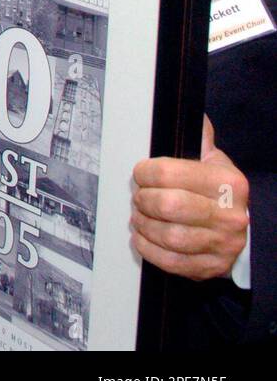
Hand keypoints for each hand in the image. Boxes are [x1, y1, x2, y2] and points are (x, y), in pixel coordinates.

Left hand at [131, 115, 248, 280]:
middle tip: (139, 197)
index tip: (141, 174)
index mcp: (228, 182)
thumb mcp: (215, 162)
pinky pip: (170, 261)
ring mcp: (222, 243)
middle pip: (167, 206)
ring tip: (140, 217)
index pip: (170, 173)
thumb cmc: (219, 193)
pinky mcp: (210, 266)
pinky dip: (148, 249)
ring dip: (143, 225)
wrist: (242, 231)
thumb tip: (193, 114)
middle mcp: (230, 214)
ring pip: (167, 236)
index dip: (145, 172)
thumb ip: (200, 139)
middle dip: (143, 200)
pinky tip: (143, 237)